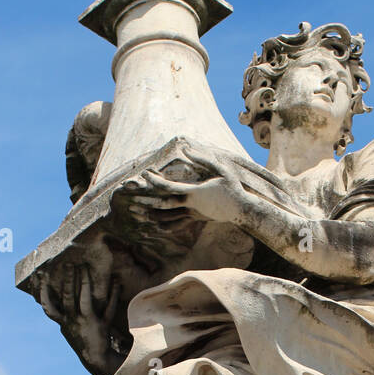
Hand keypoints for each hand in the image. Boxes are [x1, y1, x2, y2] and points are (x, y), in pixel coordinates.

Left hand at [123, 142, 248, 225]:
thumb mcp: (221, 169)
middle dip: (147, 200)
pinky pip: (176, 224)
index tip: (145, 173)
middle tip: (131, 197)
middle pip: (164, 204)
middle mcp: (191, 205)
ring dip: (151, 214)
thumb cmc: (233, 188)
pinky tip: (154, 226)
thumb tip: (187, 148)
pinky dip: (164, 225)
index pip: (170, 187)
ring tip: (136, 212)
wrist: (242, 210)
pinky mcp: (196, 218)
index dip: (156, 181)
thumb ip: (203, 159)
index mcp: (195, 193)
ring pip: (168, 217)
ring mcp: (193, 214)